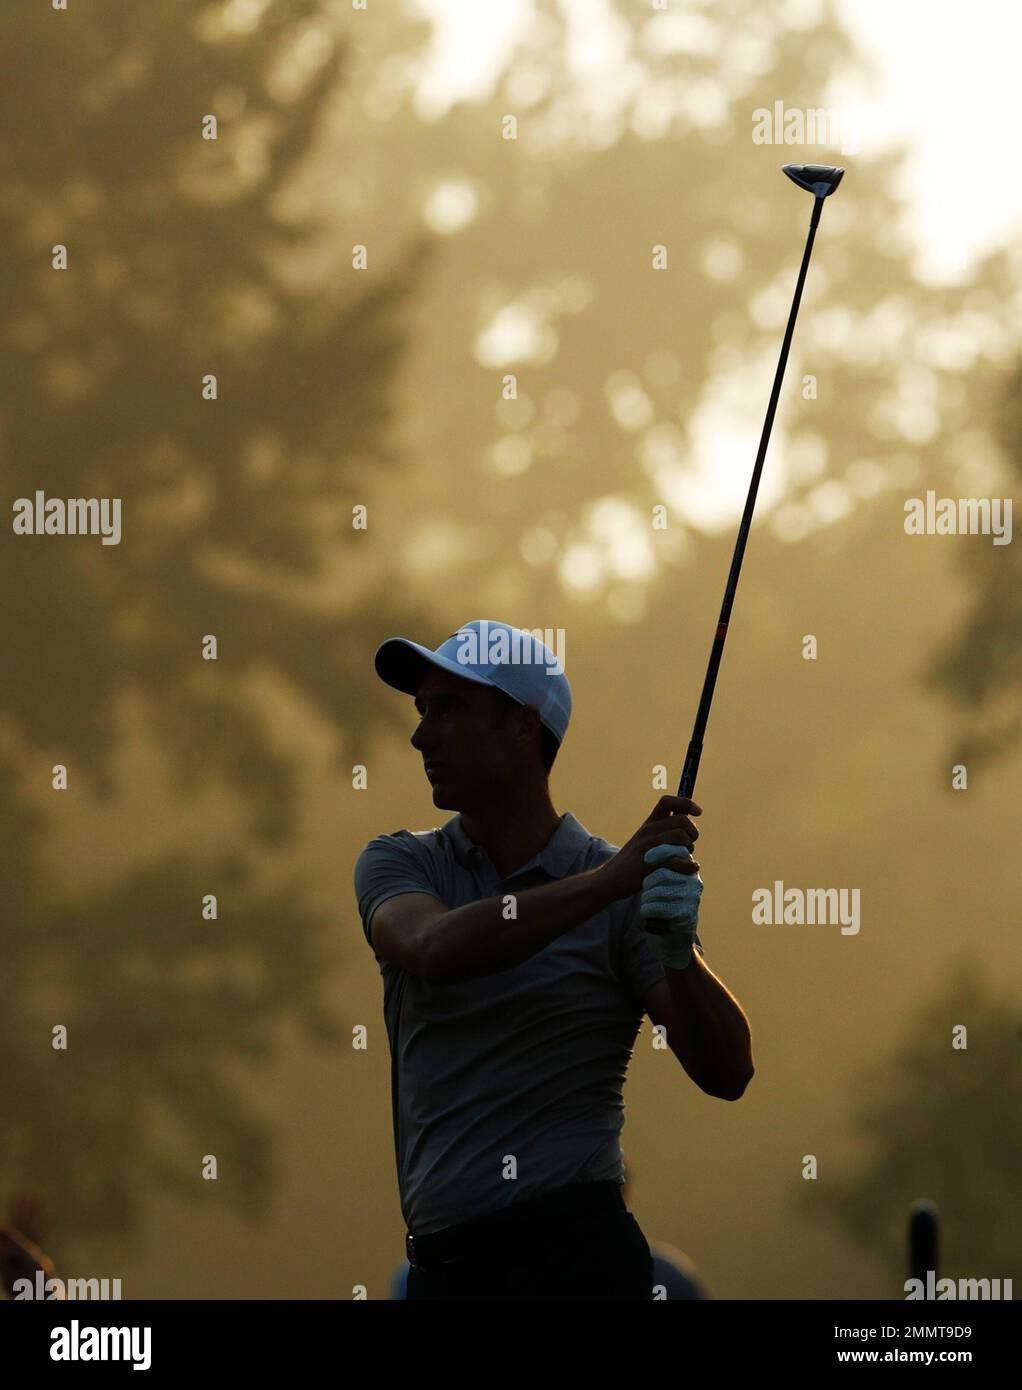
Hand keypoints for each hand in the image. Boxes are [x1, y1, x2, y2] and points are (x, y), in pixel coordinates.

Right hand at [595, 796, 700, 901]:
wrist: (609, 880)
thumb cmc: (633, 862)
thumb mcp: (645, 842)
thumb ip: (664, 833)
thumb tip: (691, 828)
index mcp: (648, 824)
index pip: (667, 802)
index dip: (686, 803)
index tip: (698, 812)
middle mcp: (648, 831)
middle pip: (681, 820)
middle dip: (693, 832)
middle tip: (690, 845)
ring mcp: (647, 847)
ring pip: (681, 838)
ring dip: (689, 849)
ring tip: (686, 858)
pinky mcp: (648, 864)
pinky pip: (676, 861)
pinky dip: (688, 866)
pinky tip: (691, 868)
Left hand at [641, 843, 702, 968]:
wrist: (675, 943)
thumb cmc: (666, 910)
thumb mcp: (667, 885)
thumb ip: (664, 865)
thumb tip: (652, 844)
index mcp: (691, 874)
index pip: (673, 855)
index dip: (657, 854)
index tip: (646, 859)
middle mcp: (694, 885)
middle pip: (661, 873)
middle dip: (648, 883)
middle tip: (648, 893)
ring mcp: (691, 901)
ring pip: (656, 890)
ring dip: (647, 898)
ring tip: (649, 905)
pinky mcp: (684, 917)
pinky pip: (656, 906)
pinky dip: (647, 910)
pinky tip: (649, 916)